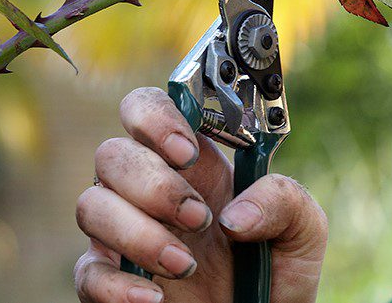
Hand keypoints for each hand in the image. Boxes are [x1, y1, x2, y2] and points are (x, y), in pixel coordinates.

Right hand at [73, 87, 327, 302]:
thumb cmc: (279, 272)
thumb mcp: (304, 228)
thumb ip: (284, 200)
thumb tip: (234, 215)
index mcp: (195, 163)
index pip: (148, 109)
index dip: (156, 117)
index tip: (186, 151)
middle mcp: (151, 190)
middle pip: (112, 154)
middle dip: (153, 183)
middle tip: (199, 218)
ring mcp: (126, 234)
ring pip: (91, 205)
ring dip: (138, 232)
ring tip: (185, 265)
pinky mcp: (111, 282)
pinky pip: (87, 272)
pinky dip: (117, 285)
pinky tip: (156, 298)